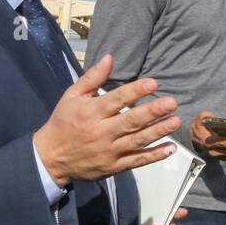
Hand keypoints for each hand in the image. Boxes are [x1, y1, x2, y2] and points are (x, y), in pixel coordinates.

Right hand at [33, 54, 180, 185]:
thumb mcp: (71, 96)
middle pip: (130, 121)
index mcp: (91, 112)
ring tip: (175, 121)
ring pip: (137, 141)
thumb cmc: (63, 122)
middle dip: (152, 112)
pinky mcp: (113, 167)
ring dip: (158, 132)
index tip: (153, 83)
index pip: (117, 100)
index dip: (135, 91)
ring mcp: (108, 151)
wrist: (49, 158)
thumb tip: (109, 58)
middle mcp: (101, 132)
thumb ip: (92, 78)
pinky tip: (171, 148)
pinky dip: (154, 156)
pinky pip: (136, 161)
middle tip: (172, 103)